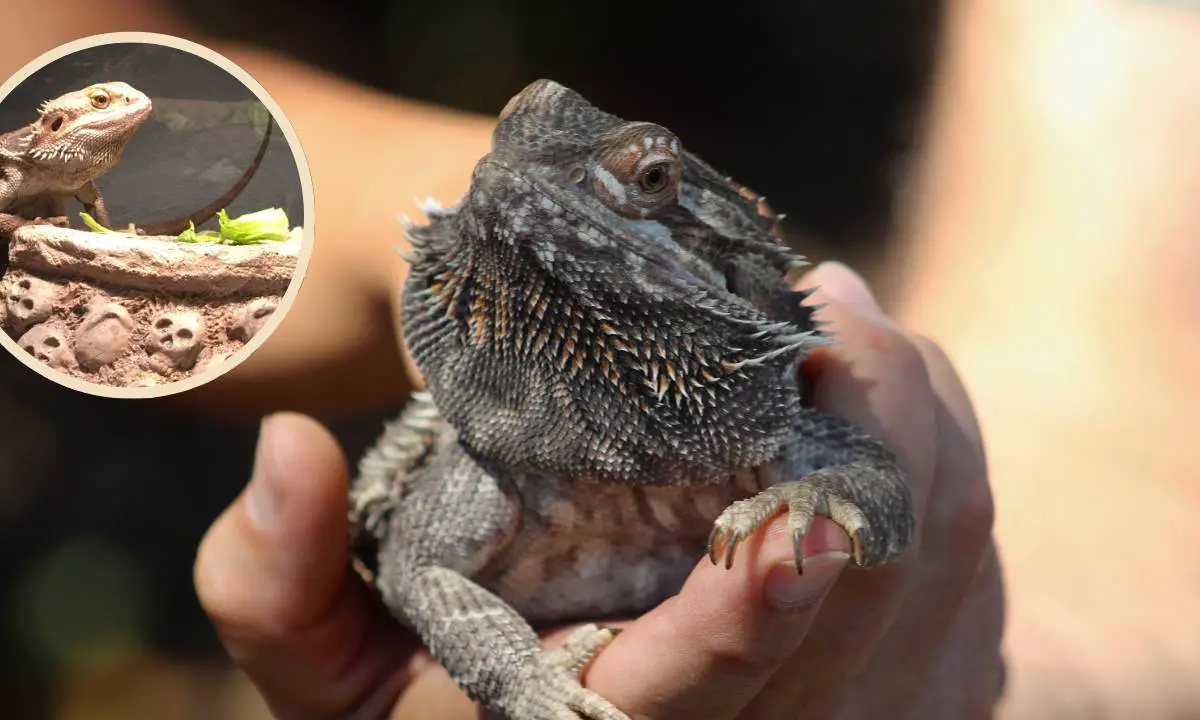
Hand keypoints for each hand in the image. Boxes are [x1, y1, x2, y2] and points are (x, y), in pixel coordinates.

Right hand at [194, 261, 1002, 718]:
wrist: (511, 715)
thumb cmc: (423, 681)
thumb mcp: (320, 660)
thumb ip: (276, 580)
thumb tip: (291, 451)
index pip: (687, 712)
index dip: (748, 632)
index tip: (796, 529)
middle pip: (861, 636)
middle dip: (869, 467)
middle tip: (825, 317)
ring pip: (935, 593)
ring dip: (916, 448)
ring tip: (851, 329)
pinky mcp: (899, 692)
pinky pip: (967, 588)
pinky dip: (944, 474)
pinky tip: (899, 396)